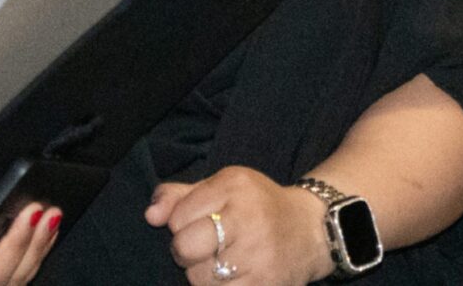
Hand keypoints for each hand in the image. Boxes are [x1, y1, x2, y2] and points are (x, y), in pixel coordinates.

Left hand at [147, 167, 334, 285]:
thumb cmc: (258, 207)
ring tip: (226, 262)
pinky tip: (235, 278)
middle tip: (208, 247)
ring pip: (199, 279)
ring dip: (205, 275)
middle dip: (188, 251)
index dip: (184, 223)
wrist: (312, 231)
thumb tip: (150, 216)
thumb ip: (179, 196)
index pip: (179, 216)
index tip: (205, 221)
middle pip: (185, 248)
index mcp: (236, 186)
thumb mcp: (223, 187)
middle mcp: (248, 218)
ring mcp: (259, 256)